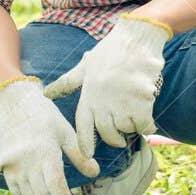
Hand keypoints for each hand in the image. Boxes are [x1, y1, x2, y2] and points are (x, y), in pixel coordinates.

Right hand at [0, 77, 99, 194]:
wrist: (13, 103)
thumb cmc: (43, 116)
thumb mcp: (65, 130)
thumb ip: (79, 154)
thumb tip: (95, 172)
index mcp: (46, 151)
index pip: (56, 186)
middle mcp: (27, 161)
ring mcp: (14, 166)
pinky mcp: (5, 168)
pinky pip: (17, 193)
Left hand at [42, 15, 171, 159]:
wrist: (136, 38)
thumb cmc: (110, 51)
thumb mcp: (85, 66)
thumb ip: (67, 83)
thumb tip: (46, 93)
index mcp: (89, 94)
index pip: (83, 126)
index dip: (84, 143)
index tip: (87, 156)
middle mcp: (104, 101)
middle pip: (107, 133)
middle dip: (114, 139)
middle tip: (119, 140)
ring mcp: (123, 102)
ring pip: (126, 129)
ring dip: (132, 128)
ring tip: (135, 119)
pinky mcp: (142, 101)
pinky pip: (144, 124)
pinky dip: (147, 125)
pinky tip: (149, 122)